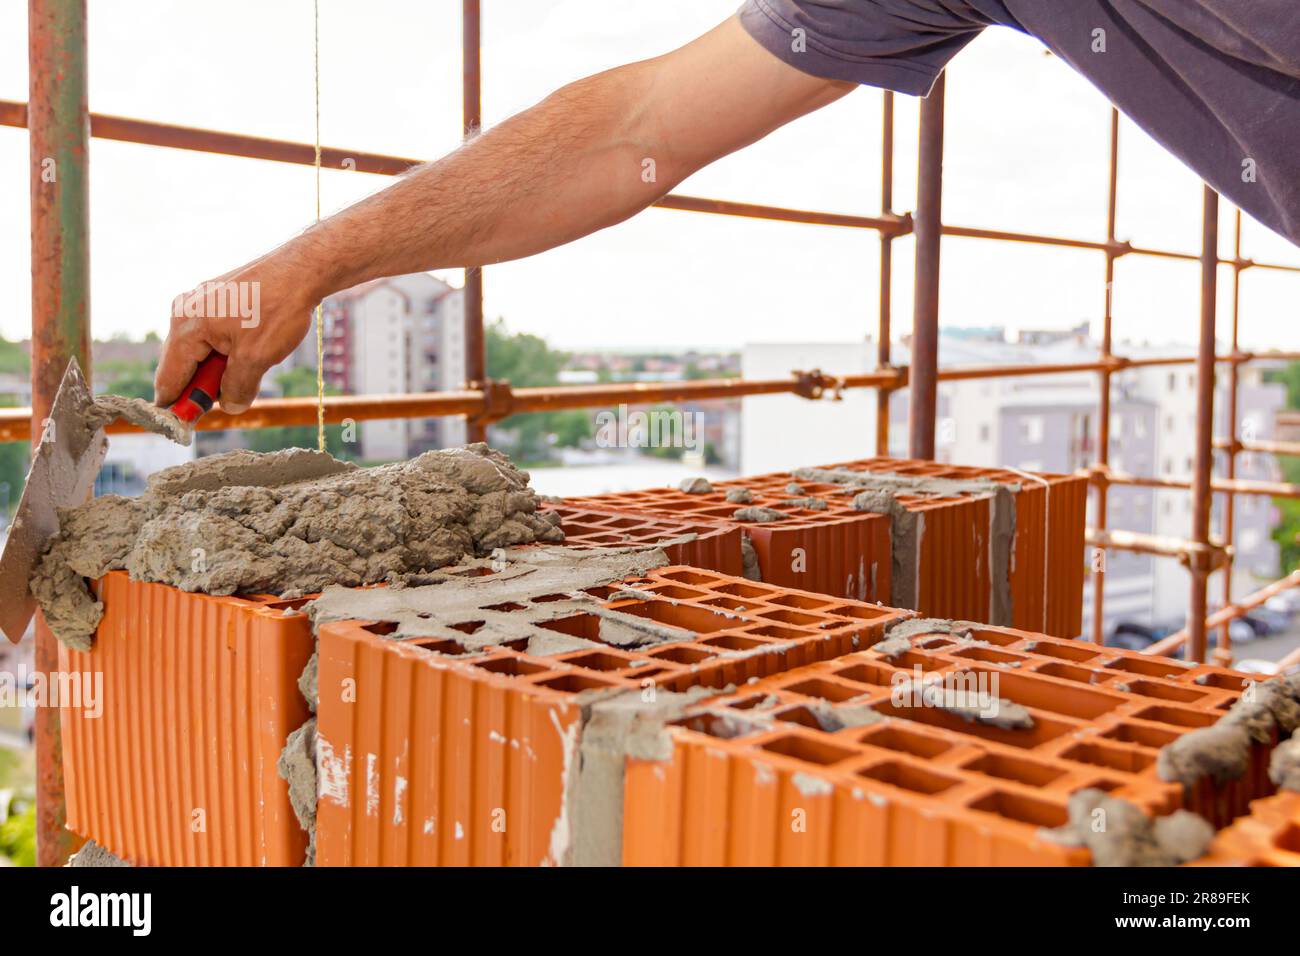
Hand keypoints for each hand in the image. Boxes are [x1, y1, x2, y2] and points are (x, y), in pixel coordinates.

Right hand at [154, 253, 318, 414]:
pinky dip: (228, 351)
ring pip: (201, 351)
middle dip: (204, 386)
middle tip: (233, 395)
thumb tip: (230, 407)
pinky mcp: (217, 300)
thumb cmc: (278, 309)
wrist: (302, 269)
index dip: (177, 406)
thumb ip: (237, 389)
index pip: (168, 379)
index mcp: (185, 327)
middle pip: (182, 365)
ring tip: (252, 363)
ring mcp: (199, 303)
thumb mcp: (257, 359)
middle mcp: (184, 312)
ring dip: (221, 369)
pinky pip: (214, 336)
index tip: (186, 427)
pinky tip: (254, 348)